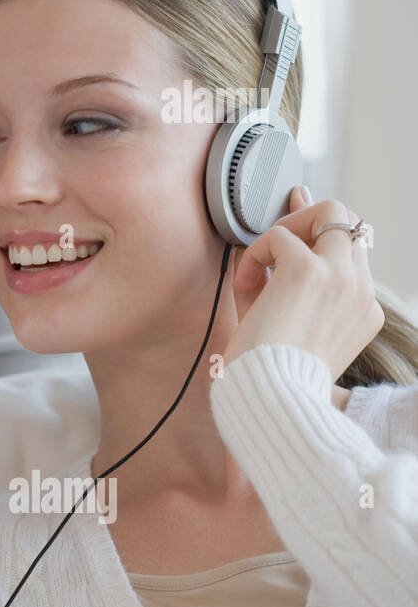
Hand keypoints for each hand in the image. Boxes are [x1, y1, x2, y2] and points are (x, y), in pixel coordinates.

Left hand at [225, 186, 383, 382]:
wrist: (270, 395)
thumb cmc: (271, 369)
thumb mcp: (289, 322)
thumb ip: (285, 279)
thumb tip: (275, 235)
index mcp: (363, 309)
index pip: (352, 251)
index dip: (315, 239)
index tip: (285, 238)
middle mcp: (361, 291)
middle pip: (349, 222)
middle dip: (303, 223)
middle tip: (269, 251)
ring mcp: (340, 278)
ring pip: (330, 212)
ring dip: (284, 229)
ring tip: (257, 266)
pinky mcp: (308, 272)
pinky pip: (278, 236)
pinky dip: (254, 254)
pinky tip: (244, 286)